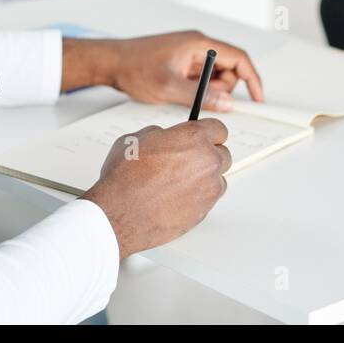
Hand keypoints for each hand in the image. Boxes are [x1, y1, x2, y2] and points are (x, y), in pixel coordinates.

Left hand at [61, 32, 264, 111]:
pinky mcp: (181, 63)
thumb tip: (227, 104)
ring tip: (180, 94)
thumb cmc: (134, 68)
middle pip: (228, 69)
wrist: (111, 62)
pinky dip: (196, 89)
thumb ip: (200, 96)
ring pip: (214, 76)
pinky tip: (176, 92)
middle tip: (199, 99)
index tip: (258, 98)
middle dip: (221, 89)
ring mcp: (189, 54)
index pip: (238, 58)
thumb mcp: (168, 87)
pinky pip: (200, 78)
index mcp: (198, 44)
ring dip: (206, 91)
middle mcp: (197, 46)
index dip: (252, 78)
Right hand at [80, 118, 230, 258]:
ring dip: (204, 177)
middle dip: (207, 155)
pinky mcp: (205, 210)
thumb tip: (165, 138)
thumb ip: (160, 135)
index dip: (208, 132)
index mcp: (193, 137)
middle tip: (187, 160)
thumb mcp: (136, 139)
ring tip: (178, 182)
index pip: (219, 128)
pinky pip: (208, 198)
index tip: (203, 137)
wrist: (120, 214)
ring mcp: (209, 188)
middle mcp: (207, 161)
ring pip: (217, 178)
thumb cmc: (125, 178)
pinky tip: (176, 197)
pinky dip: (197, 197)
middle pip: (223, 154)